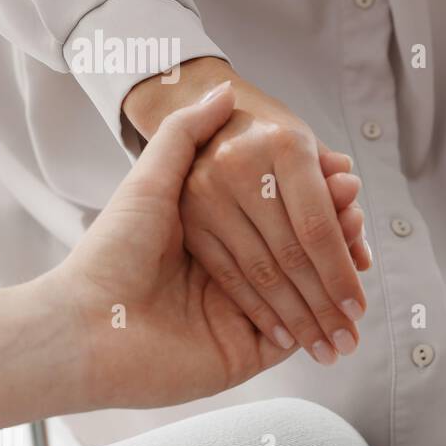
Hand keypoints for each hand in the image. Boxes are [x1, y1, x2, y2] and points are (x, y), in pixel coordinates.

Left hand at [48, 83, 367, 411]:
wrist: (85, 327)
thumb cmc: (111, 252)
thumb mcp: (150, 181)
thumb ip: (186, 135)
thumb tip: (223, 91)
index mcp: (215, 237)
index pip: (281, 215)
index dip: (316, 199)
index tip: (343, 179)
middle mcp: (232, 276)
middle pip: (301, 254)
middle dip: (335, 235)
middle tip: (356, 210)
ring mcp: (243, 317)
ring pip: (306, 294)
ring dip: (338, 274)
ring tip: (360, 248)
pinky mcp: (247, 354)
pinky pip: (296, 337)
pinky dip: (322, 317)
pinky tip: (346, 296)